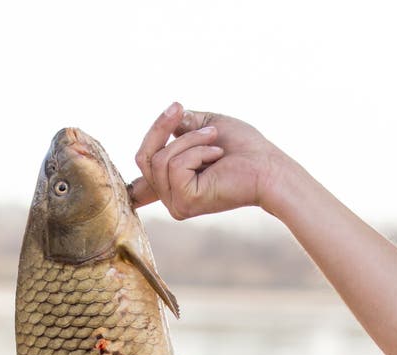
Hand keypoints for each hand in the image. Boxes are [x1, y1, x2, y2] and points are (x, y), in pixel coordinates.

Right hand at [130, 102, 284, 218]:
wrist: (268, 166)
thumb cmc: (244, 148)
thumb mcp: (206, 125)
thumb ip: (181, 125)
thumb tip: (167, 118)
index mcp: (175, 184)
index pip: (140, 186)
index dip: (129, 182)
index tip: (128, 189)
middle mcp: (171, 198)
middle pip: (143, 158)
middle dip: (161, 128)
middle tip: (180, 108)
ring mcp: (176, 204)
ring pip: (159, 160)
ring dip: (189, 140)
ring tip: (214, 140)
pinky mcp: (184, 204)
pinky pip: (174, 166)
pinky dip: (196, 151)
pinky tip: (216, 156)